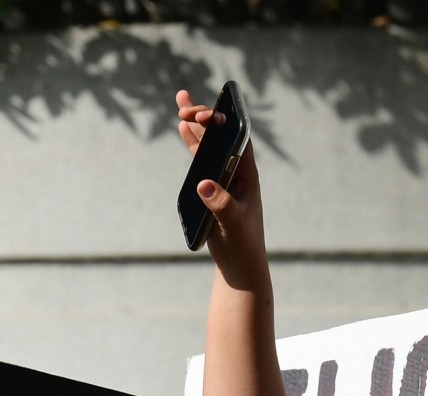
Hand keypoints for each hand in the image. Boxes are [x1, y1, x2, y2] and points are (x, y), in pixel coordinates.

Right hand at [176, 89, 266, 279]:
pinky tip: (183, 128)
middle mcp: (236, 169)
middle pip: (221, 134)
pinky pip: (202, 157)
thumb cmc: (242, 242)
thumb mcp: (233, 223)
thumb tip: (203, 184)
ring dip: (196, 123)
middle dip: (204, 116)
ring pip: (210, 143)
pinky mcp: (212, 185)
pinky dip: (192, 142)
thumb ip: (221, 204)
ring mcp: (223, 176)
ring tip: (181, 102)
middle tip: (184, 104)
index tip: (206, 113)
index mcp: (247, 173)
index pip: (237, 137)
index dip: (223, 121)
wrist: (240, 261)